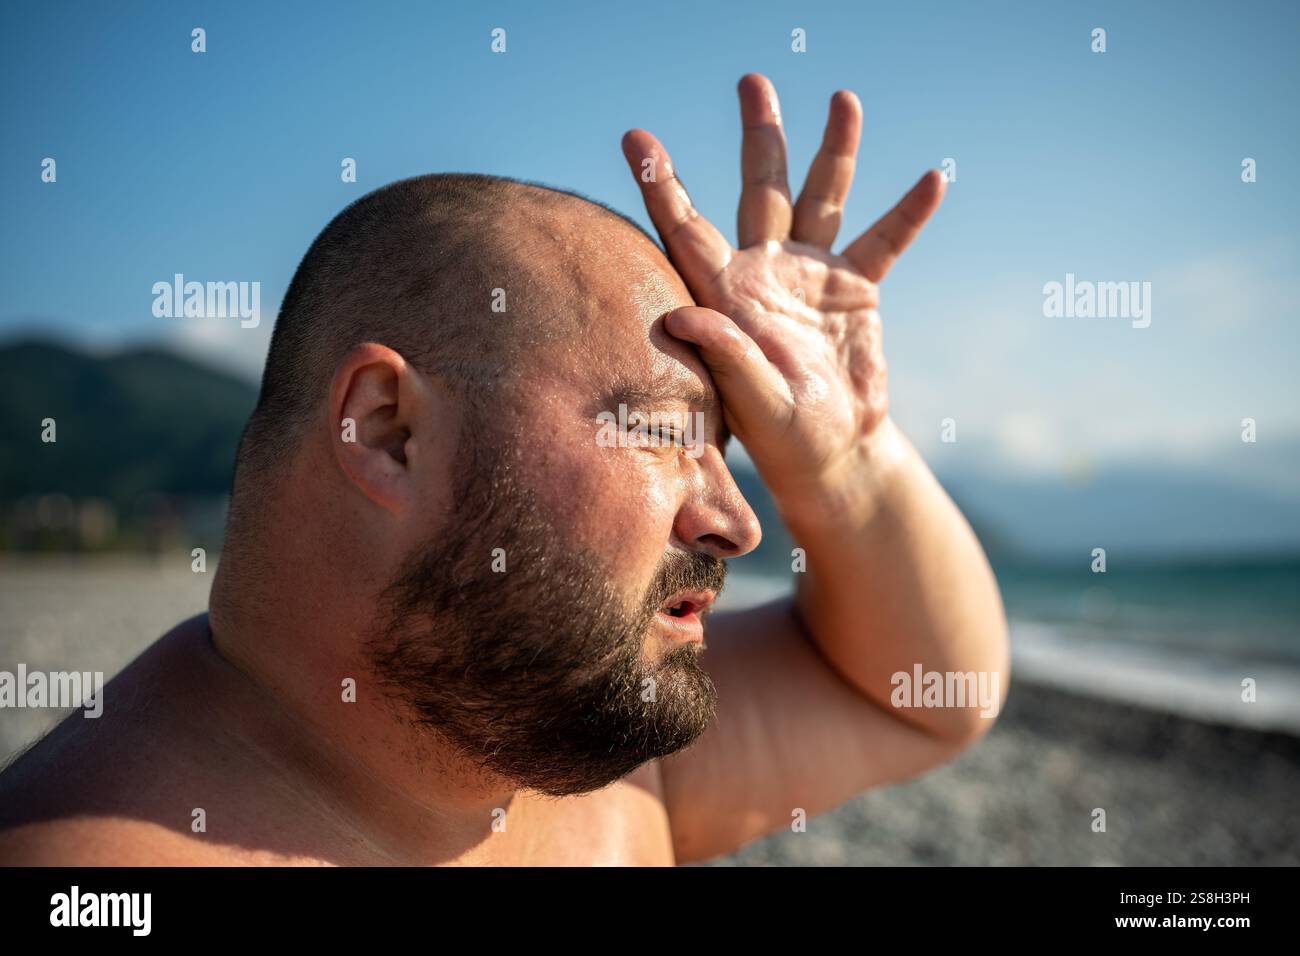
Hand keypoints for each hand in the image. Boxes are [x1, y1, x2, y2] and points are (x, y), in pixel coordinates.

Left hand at [621, 74, 944, 514]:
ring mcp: (810, 273)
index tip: (635, 138)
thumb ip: (725, 358)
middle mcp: (764, 271)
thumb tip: (682, 318)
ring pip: (822, 196)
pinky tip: (934, 179)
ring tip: (843, 98)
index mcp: (725, 294)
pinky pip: (884, 240)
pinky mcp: (855, 287)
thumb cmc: (780, 437)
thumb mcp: (752, 403)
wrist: (829, 451)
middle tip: (753, 82)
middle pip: (759, 189)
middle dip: (758, 136)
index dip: (661, 185)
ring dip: (833, 149)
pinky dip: (907, 214)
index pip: (686, 230)